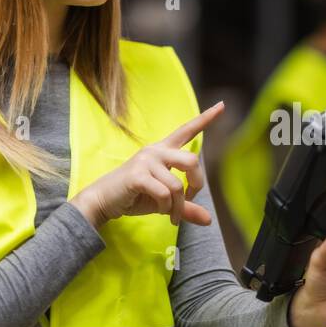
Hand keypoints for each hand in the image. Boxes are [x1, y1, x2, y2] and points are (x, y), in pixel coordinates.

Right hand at [71, 102, 224, 227]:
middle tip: (191, 199)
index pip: (187, 130)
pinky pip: (164, 193)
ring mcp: (146, 161)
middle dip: (198, 184)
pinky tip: (161, 211)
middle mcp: (156, 151)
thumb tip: (208, 220)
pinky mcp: (137, 175)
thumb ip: (186, 207)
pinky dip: (167, 207)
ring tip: (173, 216)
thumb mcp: (165, 201)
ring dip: (179, 206)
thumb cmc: (135, 195)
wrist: (103, 200)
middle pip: (192, 160)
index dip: (205, 118)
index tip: (222, 105)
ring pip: (178, 185)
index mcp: (163, 150)